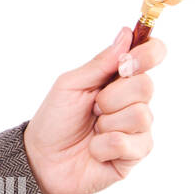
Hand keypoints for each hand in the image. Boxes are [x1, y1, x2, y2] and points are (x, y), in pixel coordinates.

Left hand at [23, 27, 165, 193]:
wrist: (42, 159)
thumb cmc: (55, 120)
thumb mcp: (70, 85)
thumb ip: (100, 63)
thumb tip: (126, 34)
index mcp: (119, 78)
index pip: (152, 55)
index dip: (148, 54)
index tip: (127, 63)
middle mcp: (134, 101)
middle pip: (146, 86)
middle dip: (111, 97)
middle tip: (92, 108)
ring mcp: (138, 128)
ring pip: (140, 115)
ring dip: (107, 123)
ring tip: (93, 129)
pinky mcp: (135, 154)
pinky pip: (127, 143)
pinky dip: (102, 146)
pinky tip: (94, 150)